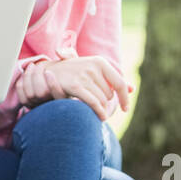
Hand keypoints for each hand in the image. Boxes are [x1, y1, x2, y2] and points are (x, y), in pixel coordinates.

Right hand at [16, 56, 132, 121]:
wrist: (48, 72)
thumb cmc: (73, 75)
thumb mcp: (92, 73)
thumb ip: (112, 81)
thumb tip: (132, 89)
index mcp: (100, 61)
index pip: (120, 83)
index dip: (125, 98)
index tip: (126, 109)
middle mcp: (93, 66)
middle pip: (109, 95)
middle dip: (106, 104)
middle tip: (98, 108)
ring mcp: (84, 75)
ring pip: (102, 100)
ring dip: (101, 109)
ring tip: (95, 112)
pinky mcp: (75, 85)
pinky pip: (94, 103)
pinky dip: (99, 112)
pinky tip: (100, 118)